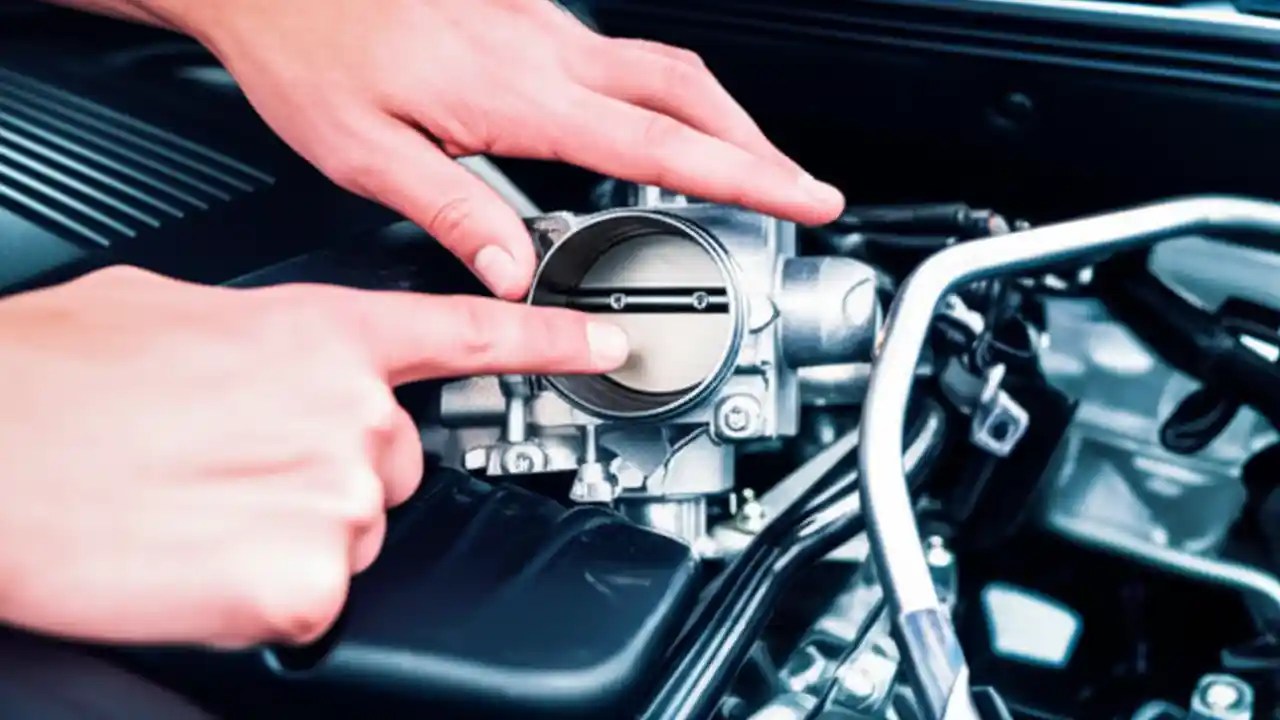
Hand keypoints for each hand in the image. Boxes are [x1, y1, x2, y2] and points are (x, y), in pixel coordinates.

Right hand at [0, 266, 627, 647]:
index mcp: (323, 333)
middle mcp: (351, 410)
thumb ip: (265, 337)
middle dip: (331, 474)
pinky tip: (201, 558)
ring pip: (355, 536)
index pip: (472, 334)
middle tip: (236, 468)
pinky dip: (264, 593)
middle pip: (397, 467)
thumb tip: (279, 363)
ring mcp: (337, 498)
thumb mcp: (173, 312)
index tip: (608, 343)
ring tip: (202, 509)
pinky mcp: (305, 583)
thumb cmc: (51, 381)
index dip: (552, 337)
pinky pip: (316, 599)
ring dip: (292, 534)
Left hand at [153, 0, 844, 297]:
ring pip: (663, 68)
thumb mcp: (369, 154)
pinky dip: (665, 96)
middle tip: (798, 187)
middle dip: (756, 144)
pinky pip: (620, 57)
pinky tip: (656, 128)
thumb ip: (454, 213)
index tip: (803, 196)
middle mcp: (545, 51)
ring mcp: (539, 27)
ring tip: (746, 166)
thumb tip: (515, 271)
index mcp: (520, 94)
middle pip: (688, 92)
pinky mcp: (522, 19)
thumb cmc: (309, 54)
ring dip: (719, 117)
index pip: (662, 145)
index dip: (746, 176)